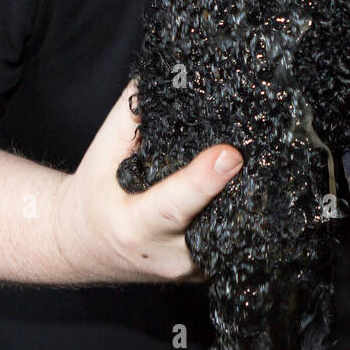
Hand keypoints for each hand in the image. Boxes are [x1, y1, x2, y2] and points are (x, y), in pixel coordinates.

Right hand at [51, 80, 242, 283]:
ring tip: (264, 161)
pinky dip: (245, 213)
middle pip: (216, 220)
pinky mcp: (207, 274)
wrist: (85, 245)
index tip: (230, 154)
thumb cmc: (95, 192)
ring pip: (235, 235)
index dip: (203, 181)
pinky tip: (255, 184)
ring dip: (250, 199)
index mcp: (134, 226)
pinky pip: (235, 242)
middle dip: (242, 187)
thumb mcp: (103, 152)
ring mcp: (191, 272)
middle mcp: (168, 256)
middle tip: (262, 148)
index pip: (174, 205)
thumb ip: (134, 114)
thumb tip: (176, 75)